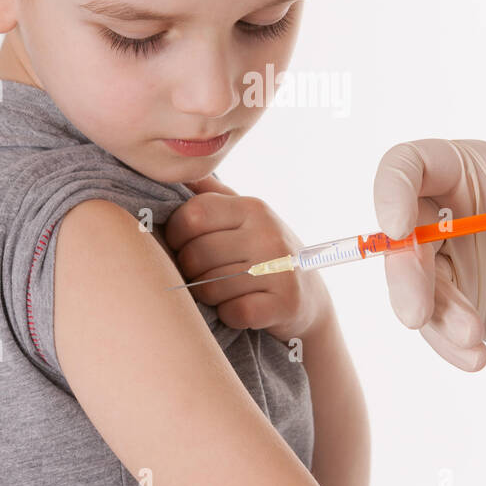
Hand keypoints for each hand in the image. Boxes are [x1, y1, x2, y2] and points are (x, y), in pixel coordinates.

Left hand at [163, 175, 328, 341]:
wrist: (309, 297)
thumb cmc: (262, 252)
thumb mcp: (243, 217)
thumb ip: (210, 195)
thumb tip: (176, 169)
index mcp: (252, 207)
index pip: (193, 214)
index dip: (176, 235)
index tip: (183, 246)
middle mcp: (268, 233)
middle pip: (196, 255)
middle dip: (190, 272)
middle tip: (203, 276)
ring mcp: (280, 268)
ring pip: (210, 287)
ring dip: (208, 297)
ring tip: (222, 292)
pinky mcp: (285, 303)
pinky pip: (233, 312)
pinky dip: (228, 316)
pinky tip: (239, 309)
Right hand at [373, 138, 485, 370]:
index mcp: (461, 170)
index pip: (407, 165)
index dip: (392, 190)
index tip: (398, 227)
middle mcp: (440, 212)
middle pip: (399, 236)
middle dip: (404, 276)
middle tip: (418, 313)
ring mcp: (442, 259)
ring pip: (411, 285)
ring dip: (434, 316)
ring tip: (472, 336)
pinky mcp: (451, 301)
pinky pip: (434, 323)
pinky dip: (448, 343)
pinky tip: (476, 356)